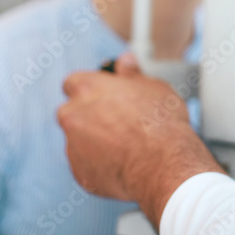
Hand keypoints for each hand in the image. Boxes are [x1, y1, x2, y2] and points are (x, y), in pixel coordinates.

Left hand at [57, 52, 223, 227]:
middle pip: (71, 112)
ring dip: (93, 140)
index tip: (106, 95)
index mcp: (87, 87)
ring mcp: (72, 145)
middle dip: (88, 116)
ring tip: (126, 146)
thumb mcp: (154, 87)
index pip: (74, 82)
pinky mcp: (78, 172)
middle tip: (118, 121)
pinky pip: (85, 164)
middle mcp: (72, 114)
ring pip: (78, 140)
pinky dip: (99, 163)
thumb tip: (124, 62)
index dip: (90, 89)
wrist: (163, 164)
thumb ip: (132, 74)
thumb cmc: (161, 122)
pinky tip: (124, 162)